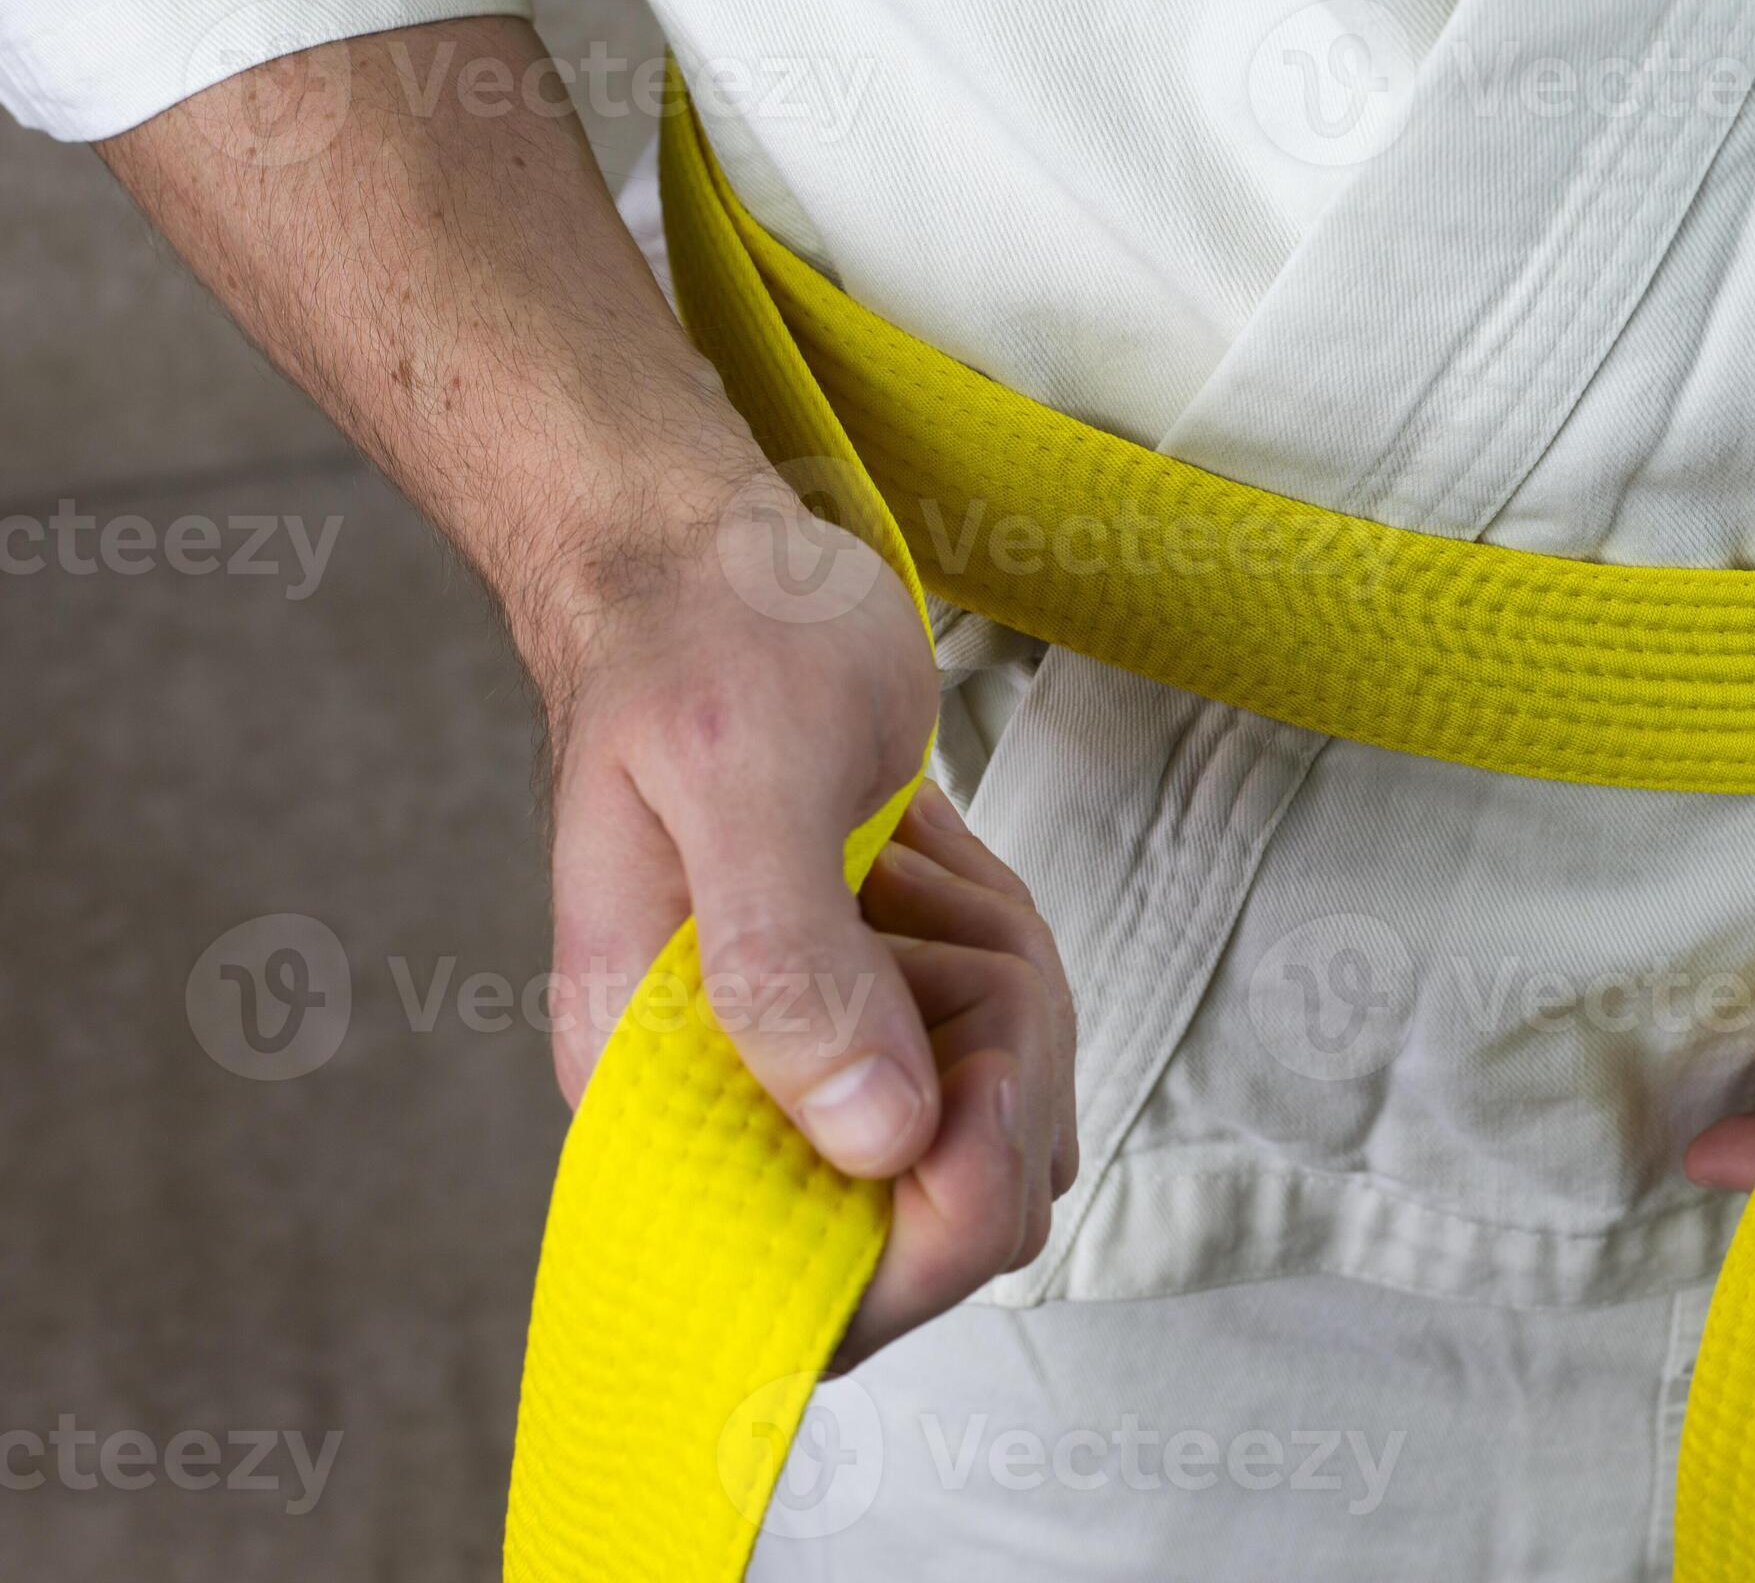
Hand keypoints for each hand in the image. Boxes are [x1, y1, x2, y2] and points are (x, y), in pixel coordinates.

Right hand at [530, 472, 1076, 1360]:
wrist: (712, 563)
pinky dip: (1007, 959)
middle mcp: (720, 1109)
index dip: (930, 1219)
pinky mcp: (867, 1022)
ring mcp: (804, 1070)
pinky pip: (1002, 1053)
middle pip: (945, 1211)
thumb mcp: (750, 774)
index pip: (809, 1291)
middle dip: (996, 1059)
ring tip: (916, 869)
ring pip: (998, 1126)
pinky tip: (936, 876)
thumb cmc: (712, 641)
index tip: (969, 1077)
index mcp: (647, 1089)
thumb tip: (870, 1141)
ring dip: (1004, 987)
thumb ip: (789, 964)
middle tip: (940, 914)